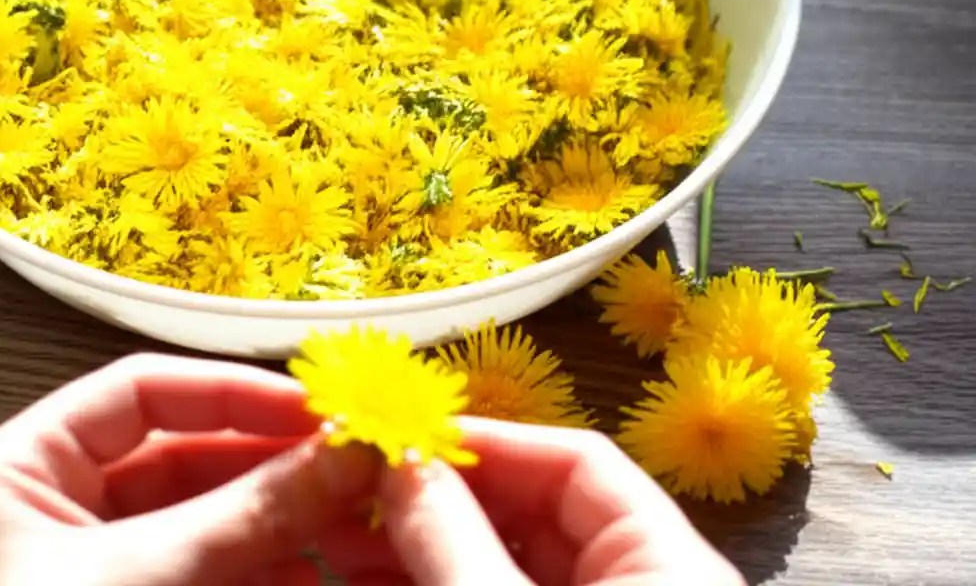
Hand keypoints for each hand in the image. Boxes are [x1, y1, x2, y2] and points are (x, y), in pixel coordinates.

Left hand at [0, 354, 380, 585]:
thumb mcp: (138, 581)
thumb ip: (242, 516)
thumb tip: (339, 456)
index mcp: (21, 472)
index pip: (140, 394)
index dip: (231, 392)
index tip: (315, 408)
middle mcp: (56, 514)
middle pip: (184, 460)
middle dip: (270, 468)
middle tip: (350, 469)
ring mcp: (96, 574)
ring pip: (205, 527)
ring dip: (278, 528)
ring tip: (346, 530)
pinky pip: (207, 583)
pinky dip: (262, 579)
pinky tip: (313, 582)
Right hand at [321, 419, 744, 585]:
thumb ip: (456, 542)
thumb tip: (402, 464)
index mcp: (669, 565)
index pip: (578, 463)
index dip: (488, 439)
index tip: (403, 435)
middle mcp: (637, 585)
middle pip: (529, 512)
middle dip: (433, 497)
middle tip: (352, 487)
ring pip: (498, 563)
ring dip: (417, 545)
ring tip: (337, 535)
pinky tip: (362, 579)